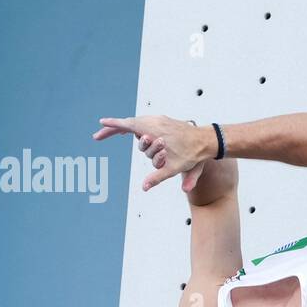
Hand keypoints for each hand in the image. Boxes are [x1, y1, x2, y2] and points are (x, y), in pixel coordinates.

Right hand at [93, 115, 213, 191]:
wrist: (208, 140)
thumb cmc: (192, 154)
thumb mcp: (174, 168)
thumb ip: (158, 177)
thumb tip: (144, 187)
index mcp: (153, 129)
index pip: (127, 125)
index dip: (112, 125)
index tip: (100, 122)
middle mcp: (155, 121)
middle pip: (128, 123)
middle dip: (113, 129)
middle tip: (98, 136)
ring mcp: (160, 119)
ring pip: (137, 123)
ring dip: (125, 128)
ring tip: (112, 133)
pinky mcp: (165, 121)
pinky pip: (146, 123)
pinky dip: (137, 127)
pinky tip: (133, 134)